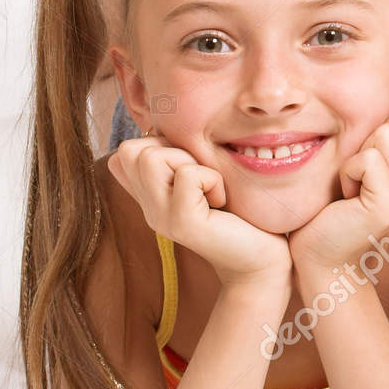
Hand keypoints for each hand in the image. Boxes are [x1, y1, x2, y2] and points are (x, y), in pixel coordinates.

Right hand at [108, 133, 291, 286]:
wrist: (262, 260)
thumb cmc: (241, 214)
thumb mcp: (205, 180)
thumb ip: (180, 161)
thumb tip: (161, 128)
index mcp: (150, 196)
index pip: (125, 152)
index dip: (159, 143)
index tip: (191, 165)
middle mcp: (149, 207)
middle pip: (132, 149)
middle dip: (172, 148)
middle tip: (202, 175)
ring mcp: (160, 217)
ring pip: (151, 157)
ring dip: (190, 162)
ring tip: (211, 187)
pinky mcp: (182, 223)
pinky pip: (188, 174)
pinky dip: (211, 178)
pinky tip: (221, 200)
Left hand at [287, 100, 388, 272]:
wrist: (324, 258)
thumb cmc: (337, 211)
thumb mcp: (372, 171)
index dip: (386, 130)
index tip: (371, 166)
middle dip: (370, 142)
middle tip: (360, 178)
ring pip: (386, 135)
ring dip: (358, 157)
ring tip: (354, 187)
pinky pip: (369, 159)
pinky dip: (348, 172)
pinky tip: (348, 197)